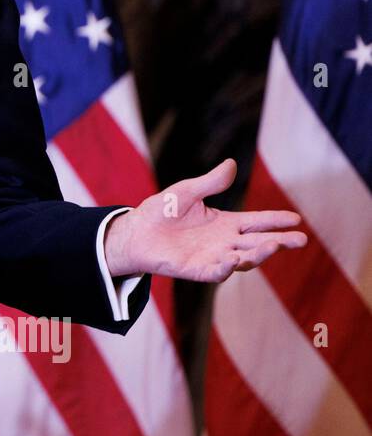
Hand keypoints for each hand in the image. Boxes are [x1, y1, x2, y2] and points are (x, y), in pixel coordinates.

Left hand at [103, 158, 306, 282]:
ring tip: (272, 246)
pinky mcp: (196, 270)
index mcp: (225, 222)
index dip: (276, 220)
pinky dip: (225, 268)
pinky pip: (215, 272)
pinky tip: (233, 260)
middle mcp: (224, 242)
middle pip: (257, 242)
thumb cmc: (161, 211)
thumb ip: (210, 182)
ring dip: (258, 254)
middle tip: (300, 239)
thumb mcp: (187, 192)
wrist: (135, 232)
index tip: (296, 218)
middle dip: (279, 241)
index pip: (256, 221)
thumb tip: (232, 164)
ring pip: (242, 259)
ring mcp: (212, 257)